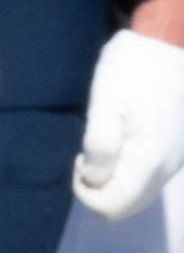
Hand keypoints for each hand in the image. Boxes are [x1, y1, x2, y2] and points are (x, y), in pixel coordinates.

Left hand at [76, 26, 183, 222]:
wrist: (169, 44)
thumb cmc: (132, 70)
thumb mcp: (104, 103)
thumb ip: (99, 147)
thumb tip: (96, 180)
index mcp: (149, 160)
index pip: (114, 208)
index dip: (86, 194)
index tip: (79, 162)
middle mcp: (168, 167)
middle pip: (128, 206)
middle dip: (99, 191)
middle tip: (86, 157)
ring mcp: (176, 159)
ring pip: (140, 193)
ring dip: (114, 181)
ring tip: (100, 147)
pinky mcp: (177, 149)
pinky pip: (150, 177)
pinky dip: (129, 172)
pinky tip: (118, 142)